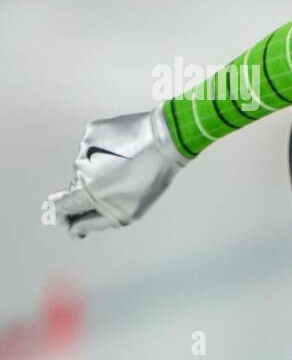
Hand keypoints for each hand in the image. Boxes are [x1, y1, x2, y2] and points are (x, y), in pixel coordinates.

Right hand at [48, 107, 189, 237]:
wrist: (165, 141)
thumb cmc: (149, 180)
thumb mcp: (125, 212)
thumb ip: (94, 223)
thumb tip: (72, 229)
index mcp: (83, 191)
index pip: (58, 205)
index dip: (62, 213)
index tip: (71, 216)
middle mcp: (78, 168)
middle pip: (77, 185)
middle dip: (93, 189)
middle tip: (121, 185)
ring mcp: (84, 147)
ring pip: (87, 164)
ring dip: (102, 168)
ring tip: (129, 164)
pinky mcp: (92, 130)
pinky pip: (95, 146)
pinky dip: (107, 150)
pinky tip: (127, 149)